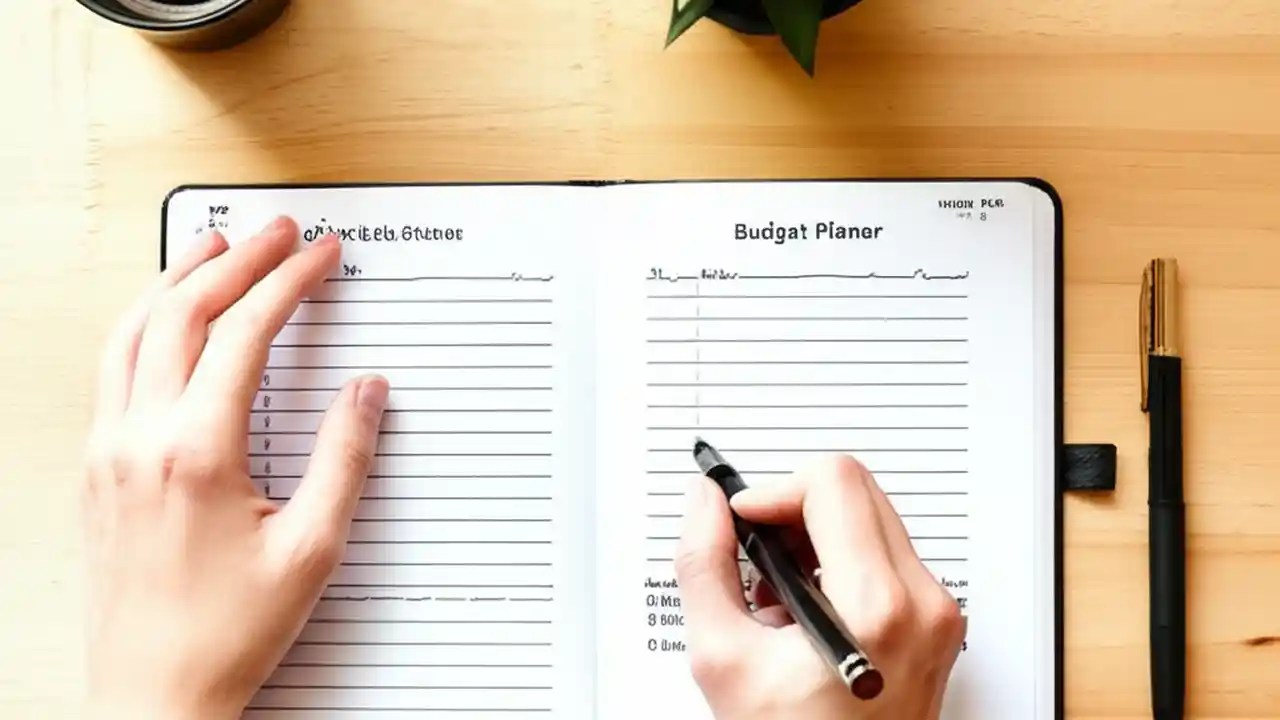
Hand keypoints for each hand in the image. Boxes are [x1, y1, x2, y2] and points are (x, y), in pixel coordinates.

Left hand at [82, 218, 387, 719]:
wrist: (154, 695)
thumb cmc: (226, 634)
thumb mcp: (311, 550)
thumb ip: (344, 458)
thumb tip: (366, 391)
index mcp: (195, 453)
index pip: (244, 333)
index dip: (288, 282)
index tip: (317, 254)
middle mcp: (138, 441)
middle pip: (181, 313)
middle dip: (234, 260)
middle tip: (275, 233)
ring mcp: (107, 453)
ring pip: (131, 332)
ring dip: (174, 279)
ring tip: (211, 247)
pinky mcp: (95, 471)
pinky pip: (112, 369)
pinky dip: (143, 323)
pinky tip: (164, 319)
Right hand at [675, 454, 965, 719]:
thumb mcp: (723, 657)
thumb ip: (704, 564)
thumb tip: (704, 504)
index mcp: (876, 605)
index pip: (833, 481)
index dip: (773, 489)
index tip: (742, 520)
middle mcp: (923, 602)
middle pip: (856, 491)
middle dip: (794, 511)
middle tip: (757, 558)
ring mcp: (938, 614)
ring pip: (873, 519)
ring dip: (816, 539)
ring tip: (778, 600)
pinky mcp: (938, 624)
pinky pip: (889, 557)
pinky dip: (841, 566)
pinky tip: (807, 614)